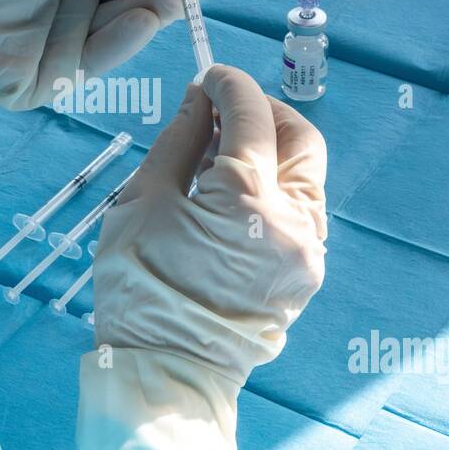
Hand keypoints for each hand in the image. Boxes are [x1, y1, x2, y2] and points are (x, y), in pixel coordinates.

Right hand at [93, 65, 326, 384]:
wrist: (165, 372)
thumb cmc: (140, 290)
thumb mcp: (143, 202)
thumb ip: (178, 141)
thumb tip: (199, 102)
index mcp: (248, 199)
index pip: (251, 114)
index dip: (229, 85)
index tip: (208, 77)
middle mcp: (293, 221)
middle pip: (300, 138)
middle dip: (265, 112)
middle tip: (224, 111)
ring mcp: (308, 251)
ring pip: (306, 175)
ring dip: (272, 151)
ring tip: (220, 157)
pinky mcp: (307, 274)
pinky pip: (302, 212)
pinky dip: (275, 189)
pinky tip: (233, 197)